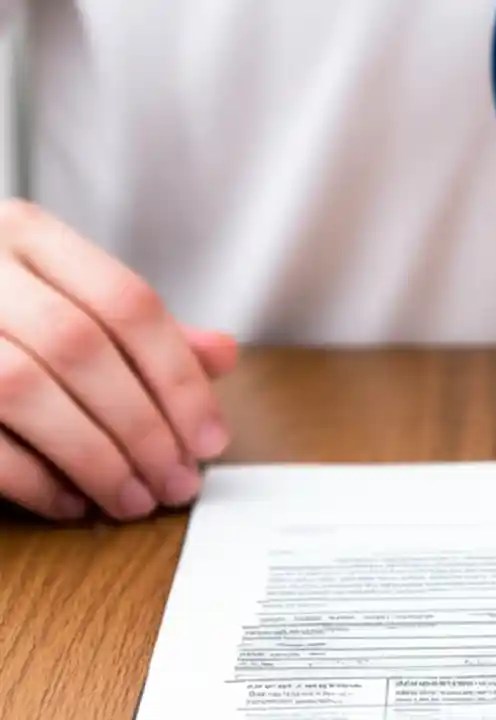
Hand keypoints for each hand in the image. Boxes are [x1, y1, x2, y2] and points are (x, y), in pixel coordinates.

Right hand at [0, 200, 237, 520]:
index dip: (179, 378)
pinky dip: (32, 478)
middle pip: (81, 349)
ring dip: (94, 458)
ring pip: (24, 391)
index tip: (211, 439)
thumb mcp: (65, 296)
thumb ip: (138, 329)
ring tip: (134, 501)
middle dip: (142, 427)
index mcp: (25, 233)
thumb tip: (222, 356)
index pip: (127, 303)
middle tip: (178, 483)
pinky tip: (72, 502)